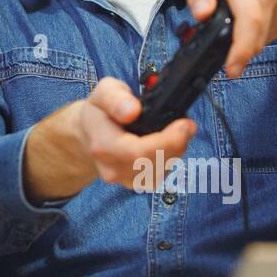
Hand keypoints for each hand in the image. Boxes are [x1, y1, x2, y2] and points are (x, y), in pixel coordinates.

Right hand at [73, 77, 196, 191]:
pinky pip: (161, 175)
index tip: (185, 123)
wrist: (90, 134)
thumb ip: (115, 98)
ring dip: (176, 151)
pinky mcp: (136, 184)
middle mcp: (112, 168)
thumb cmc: (100, 111)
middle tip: (187, 124)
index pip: (139, 153)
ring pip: (162, 171)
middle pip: (156, 164)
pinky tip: (168, 144)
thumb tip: (132, 111)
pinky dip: (170, 159)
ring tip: (176, 132)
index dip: (169, 141)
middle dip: (178, 144)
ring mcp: (124, 179)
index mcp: (102, 144)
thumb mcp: (103, 92)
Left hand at [186, 0, 276, 77]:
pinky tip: (258, 19)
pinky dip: (265, 33)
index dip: (241, 48)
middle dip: (244, 52)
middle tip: (233, 64)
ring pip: (268, 35)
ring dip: (253, 40)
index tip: (231, 68)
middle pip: (259, 32)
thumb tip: (202, 15)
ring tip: (242, 25)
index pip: (248, 17)